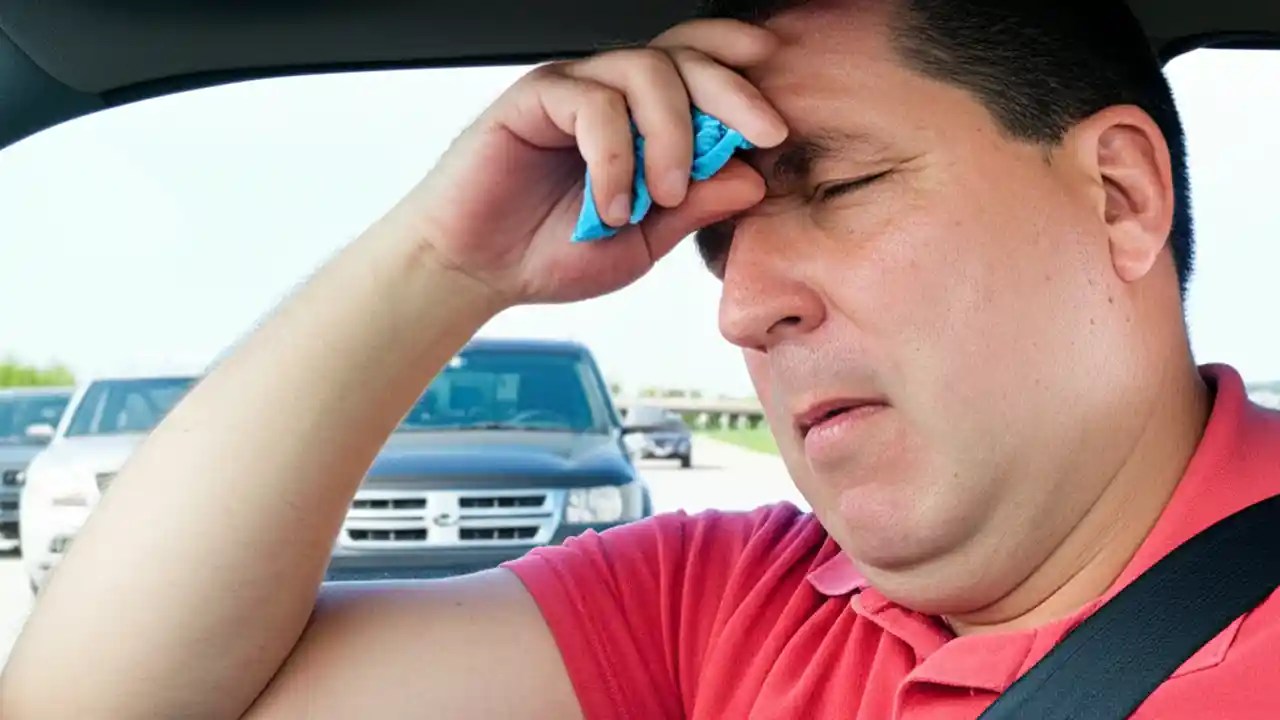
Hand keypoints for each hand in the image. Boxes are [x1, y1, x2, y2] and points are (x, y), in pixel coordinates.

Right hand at [386, 19, 788, 306]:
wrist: (476, 272)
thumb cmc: (551, 253)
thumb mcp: (641, 241)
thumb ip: (693, 209)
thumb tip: (754, 178)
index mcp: (641, 119)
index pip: (700, 71)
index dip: (741, 73)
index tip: (780, 115)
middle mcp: (611, 94)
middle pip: (685, 56)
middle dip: (734, 90)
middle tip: (766, 134)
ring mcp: (573, 90)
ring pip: (645, 71)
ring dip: (671, 134)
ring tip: (661, 196)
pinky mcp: (534, 98)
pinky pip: (593, 103)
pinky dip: (613, 157)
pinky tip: (606, 205)